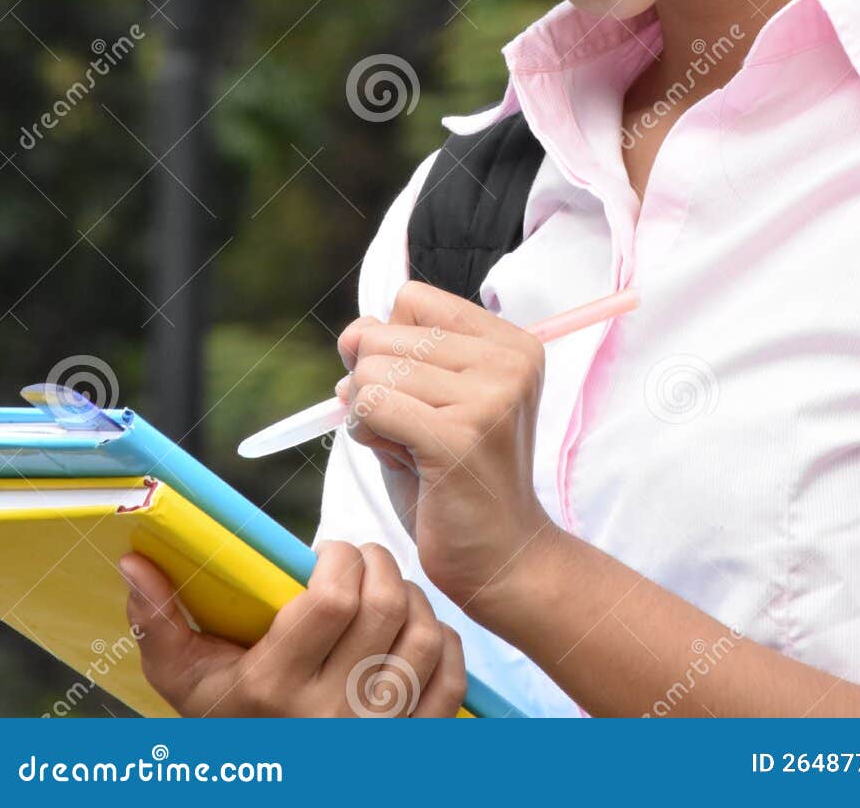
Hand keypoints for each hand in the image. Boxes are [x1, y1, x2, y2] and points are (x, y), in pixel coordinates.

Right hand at [118, 539, 465, 716]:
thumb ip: (160, 623)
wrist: (269, 793)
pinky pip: (450, 681)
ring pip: (424, 637)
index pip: (335, 599)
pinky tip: (415, 631)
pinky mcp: (412, 750)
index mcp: (276, 689)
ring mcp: (378, 737)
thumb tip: (133, 561)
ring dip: (413, 599)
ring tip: (387, 592)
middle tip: (362, 561)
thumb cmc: (230, 736)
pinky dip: (443, 643)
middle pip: (386, 607)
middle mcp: (332, 716)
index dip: (342, 558)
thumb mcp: (187, 684)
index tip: (330, 551)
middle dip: (380, 565)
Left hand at [336, 282, 561, 620]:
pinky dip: (365, 434)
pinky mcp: (460, 435)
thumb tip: (352, 332)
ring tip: (409, 450)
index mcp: (508, 342)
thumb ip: (390, 357)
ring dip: (367, 415)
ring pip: (371, 371)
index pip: (411, 300)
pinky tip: (399, 461)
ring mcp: (489, 395)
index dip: (390, 345)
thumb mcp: (424, 402)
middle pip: (383, 333)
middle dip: (372, 384)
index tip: (413, 393)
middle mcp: (507, 360)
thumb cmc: (454, 481)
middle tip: (411, 433)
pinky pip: (371, 405)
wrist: (500, 559)